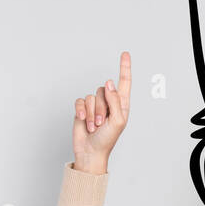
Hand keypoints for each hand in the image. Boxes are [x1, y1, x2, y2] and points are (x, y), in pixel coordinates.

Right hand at [72, 51, 131, 172]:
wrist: (90, 152)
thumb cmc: (107, 140)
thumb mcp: (118, 121)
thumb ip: (115, 100)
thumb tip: (109, 83)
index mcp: (121, 105)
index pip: (124, 83)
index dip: (124, 68)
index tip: (125, 54)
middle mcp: (108, 103)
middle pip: (103, 90)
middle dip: (101, 108)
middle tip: (102, 124)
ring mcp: (95, 106)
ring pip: (91, 96)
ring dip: (91, 114)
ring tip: (94, 126)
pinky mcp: (82, 109)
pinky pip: (80, 101)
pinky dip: (81, 111)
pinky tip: (83, 121)